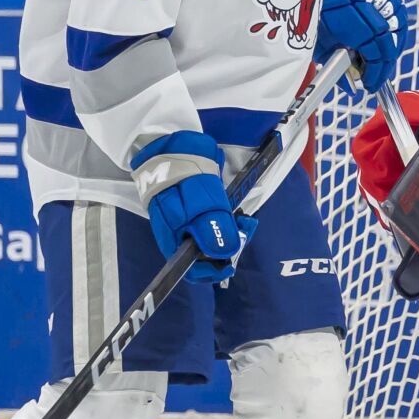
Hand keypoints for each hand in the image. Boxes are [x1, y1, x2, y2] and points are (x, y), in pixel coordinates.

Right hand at [130, 131, 256, 283]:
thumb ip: (212, 230)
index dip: (214, 270)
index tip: (233, 260)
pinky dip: (228, 221)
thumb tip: (225, 254)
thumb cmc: (183, 179)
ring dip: (232, 232)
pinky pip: (213, 225)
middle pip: (207, 256)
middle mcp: (180, 237)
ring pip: (213, 240)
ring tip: (246, 219)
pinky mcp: (195, 211)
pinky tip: (238, 212)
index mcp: (175, 242)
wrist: (172, 148)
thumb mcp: (201, 205)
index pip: (194, 271)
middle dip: (230, 246)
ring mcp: (187, 224)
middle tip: (246, 227)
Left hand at [318, 0, 407, 92]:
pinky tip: (389, 36)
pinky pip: (399, 14)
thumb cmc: (319, 11)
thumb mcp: (323, 43)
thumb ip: (338, 67)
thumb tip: (351, 88)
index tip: (370, 85)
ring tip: (382, 58)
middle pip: (390, 48)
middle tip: (375, 76)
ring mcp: (382, 2)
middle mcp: (375, 15)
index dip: (376, 76)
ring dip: (393, 48)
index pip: (377, 59)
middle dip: (384, 67)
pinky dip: (397, 29)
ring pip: (399, 31)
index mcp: (358, 29)